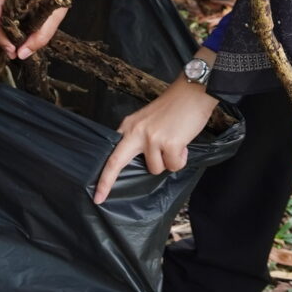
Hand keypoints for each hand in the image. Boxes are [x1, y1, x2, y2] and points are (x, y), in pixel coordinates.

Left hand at [92, 78, 217, 202]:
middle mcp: (136, 132)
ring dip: (168, 161)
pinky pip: (173, 165)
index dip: (104, 175)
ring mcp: (152, 138)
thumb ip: (140, 139)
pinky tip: (183, 145)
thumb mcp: (149, 121)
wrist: (194, 92)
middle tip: (99, 199)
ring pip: (156, 168)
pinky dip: (180, 159)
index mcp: (130, 126)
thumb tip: (143, 162)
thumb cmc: (175, 107)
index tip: (97, 194)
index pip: (112, 154)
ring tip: (176, 144)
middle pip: (116, 162)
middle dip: (106, 182)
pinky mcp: (169, 143)